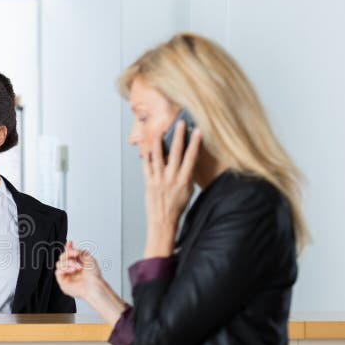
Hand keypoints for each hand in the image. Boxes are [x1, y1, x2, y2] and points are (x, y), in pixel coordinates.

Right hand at [55, 241, 125, 325]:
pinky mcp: (62, 281)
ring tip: (77, 266)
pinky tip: (72, 270)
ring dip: (68, 262)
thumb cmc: (94, 276)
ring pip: (59, 263)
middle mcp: (71, 268)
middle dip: (69, 254)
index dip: (68, 248)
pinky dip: (64, 269)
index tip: (70, 243)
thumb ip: (79, 252)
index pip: (69, 254)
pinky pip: (58, 271)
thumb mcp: (89, 258)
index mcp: (77, 263)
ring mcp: (66, 275)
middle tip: (76, 254)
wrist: (94, 286)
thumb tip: (71, 247)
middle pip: (62, 257)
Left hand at [142, 120, 201, 256]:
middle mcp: (171, 178)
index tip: (197, 131)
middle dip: (179, 136)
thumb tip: (188, 161)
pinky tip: (147, 147)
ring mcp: (159, 180)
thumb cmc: (176, 207)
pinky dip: (147, 156)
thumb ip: (187, 175)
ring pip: (158, 157)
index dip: (195, 143)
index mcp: (184, 180)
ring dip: (159, 142)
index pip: (191, 157)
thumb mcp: (188, 190)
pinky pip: (146, 166)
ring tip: (159, 130)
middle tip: (180, 123)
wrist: (163, 221)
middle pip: (176, 153)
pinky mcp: (148, 183)